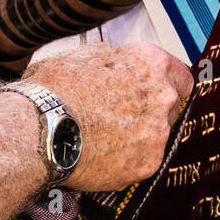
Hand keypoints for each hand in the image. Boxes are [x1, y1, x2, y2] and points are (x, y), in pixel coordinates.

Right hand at [23, 43, 191, 191]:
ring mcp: (158, 134)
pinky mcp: (147, 164)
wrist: (39, 131)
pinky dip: (127, 160)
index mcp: (150, 64)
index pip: (180, 75)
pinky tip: (102, 154)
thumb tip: (116, 60)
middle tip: (119, 113)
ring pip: (157, 135)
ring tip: (103, 136)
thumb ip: (112, 58)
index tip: (152, 89)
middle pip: (169, 106)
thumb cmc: (54, 90)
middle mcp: (163, 98)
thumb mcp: (81, 55)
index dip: (164, 82)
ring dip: (138, 135)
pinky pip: (142, 160)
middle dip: (149, 109)